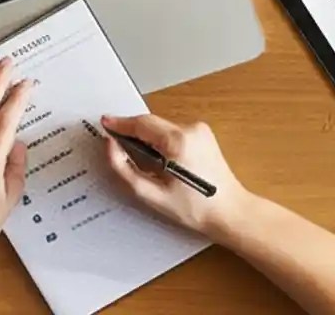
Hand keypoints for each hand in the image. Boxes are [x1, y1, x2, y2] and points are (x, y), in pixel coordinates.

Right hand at [102, 114, 250, 238]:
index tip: (105, 124)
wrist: (229, 211)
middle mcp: (192, 129)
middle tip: (117, 147)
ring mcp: (200, 130)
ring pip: (162, 127)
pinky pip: (174, 132)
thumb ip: (124, 169)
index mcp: (179, 141)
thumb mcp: (152, 194)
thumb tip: (111, 147)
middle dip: (132, 132)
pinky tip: (161, 161)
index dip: (119, 123)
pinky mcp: (204, 135)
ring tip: (144, 163)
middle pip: (151, 123)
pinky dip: (162, 142)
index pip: (141, 123)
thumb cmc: (197, 208)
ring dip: (148, 139)